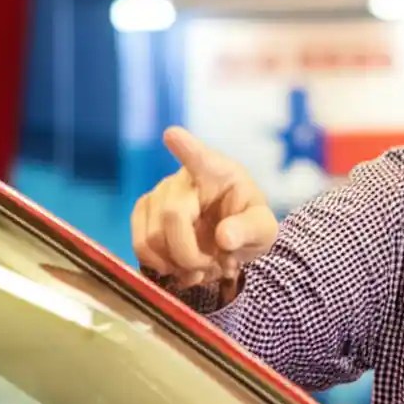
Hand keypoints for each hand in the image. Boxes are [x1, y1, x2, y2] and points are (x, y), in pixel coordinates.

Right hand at [132, 126, 277, 291]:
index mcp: (218, 172)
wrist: (231, 239)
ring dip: (176, 264)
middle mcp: (182, 179)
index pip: (199, 156)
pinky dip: (160, 266)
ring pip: (151, 238)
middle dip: (190, 254)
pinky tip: (180, 269)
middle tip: (211, 266)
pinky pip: (140, 246)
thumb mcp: (263, 229)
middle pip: (171, 217)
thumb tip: (225, 238)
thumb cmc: (247, 225)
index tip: (172, 134)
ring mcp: (158, 195)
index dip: (185, 146)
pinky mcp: (143, 214)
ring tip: (198, 269)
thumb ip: (250, 230)